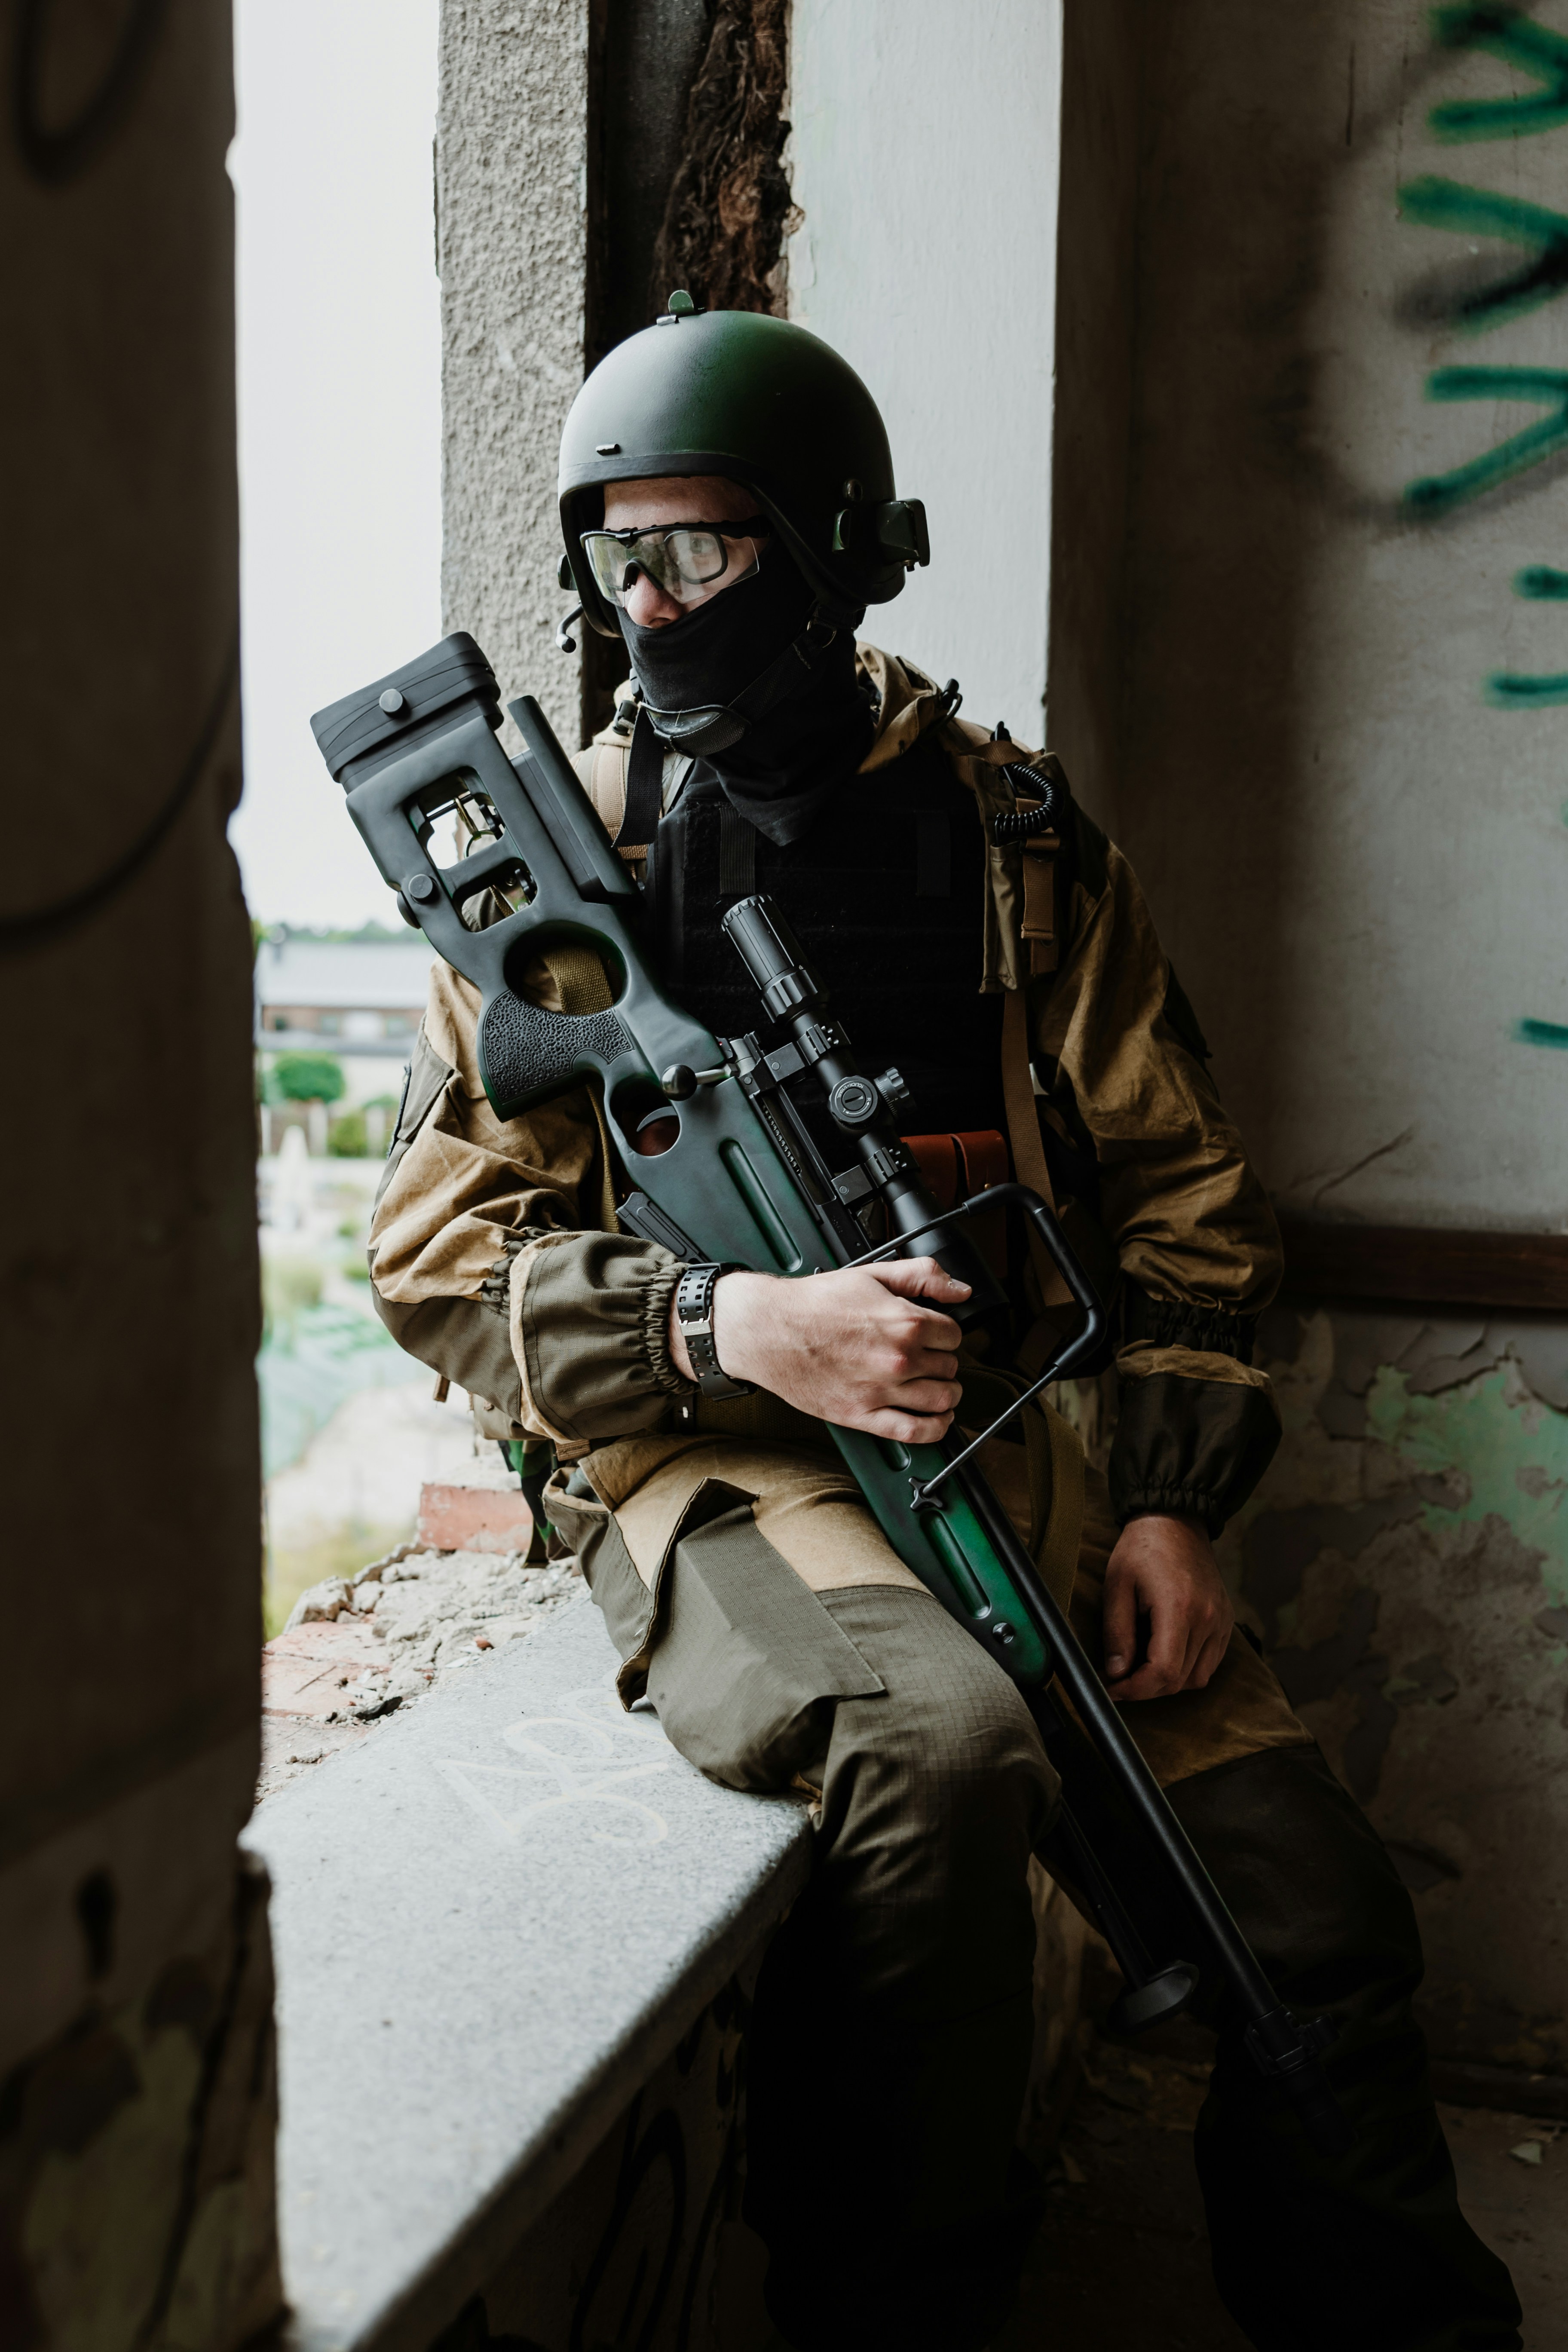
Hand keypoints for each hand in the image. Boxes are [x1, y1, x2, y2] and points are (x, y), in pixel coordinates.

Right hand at [669, 1259, 969, 1441]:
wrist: (768, 1329)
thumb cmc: (814, 1303)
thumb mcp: (871, 1274)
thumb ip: (922, 1277)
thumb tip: (961, 1290)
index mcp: (905, 1321)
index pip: (954, 1335)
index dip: (945, 1333)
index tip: (933, 1334)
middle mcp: (899, 1359)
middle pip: (949, 1367)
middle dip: (942, 1361)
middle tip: (927, 1357)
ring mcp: (881, 1390)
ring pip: (942, 1400)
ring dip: (946, 1394)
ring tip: (937, 1387)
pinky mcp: (862, 1415)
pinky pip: (914, 1431)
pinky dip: (935, 1428)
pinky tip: (938, 1419)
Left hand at [1102, 1513, 1233, 1701]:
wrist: (1174, 1521)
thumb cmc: (1141, 1549)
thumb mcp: (1117, 1586)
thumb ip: (1117, 1633)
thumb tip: (1116, 1673)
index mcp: (1179, 1608)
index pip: (1163, 1672)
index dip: (1135, 1689)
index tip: (1113, 1689)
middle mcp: (1207, 1618)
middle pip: (1180, 1680)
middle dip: (1146, 1689)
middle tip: (1120, 1681)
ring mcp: (1221, 1621)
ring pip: (1198, 1677)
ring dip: (1168, 1682)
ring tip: (1141, 1667)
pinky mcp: (1226, 1621)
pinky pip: (1210, 1662)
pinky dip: (1188, 1669)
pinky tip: (1165, 1654)